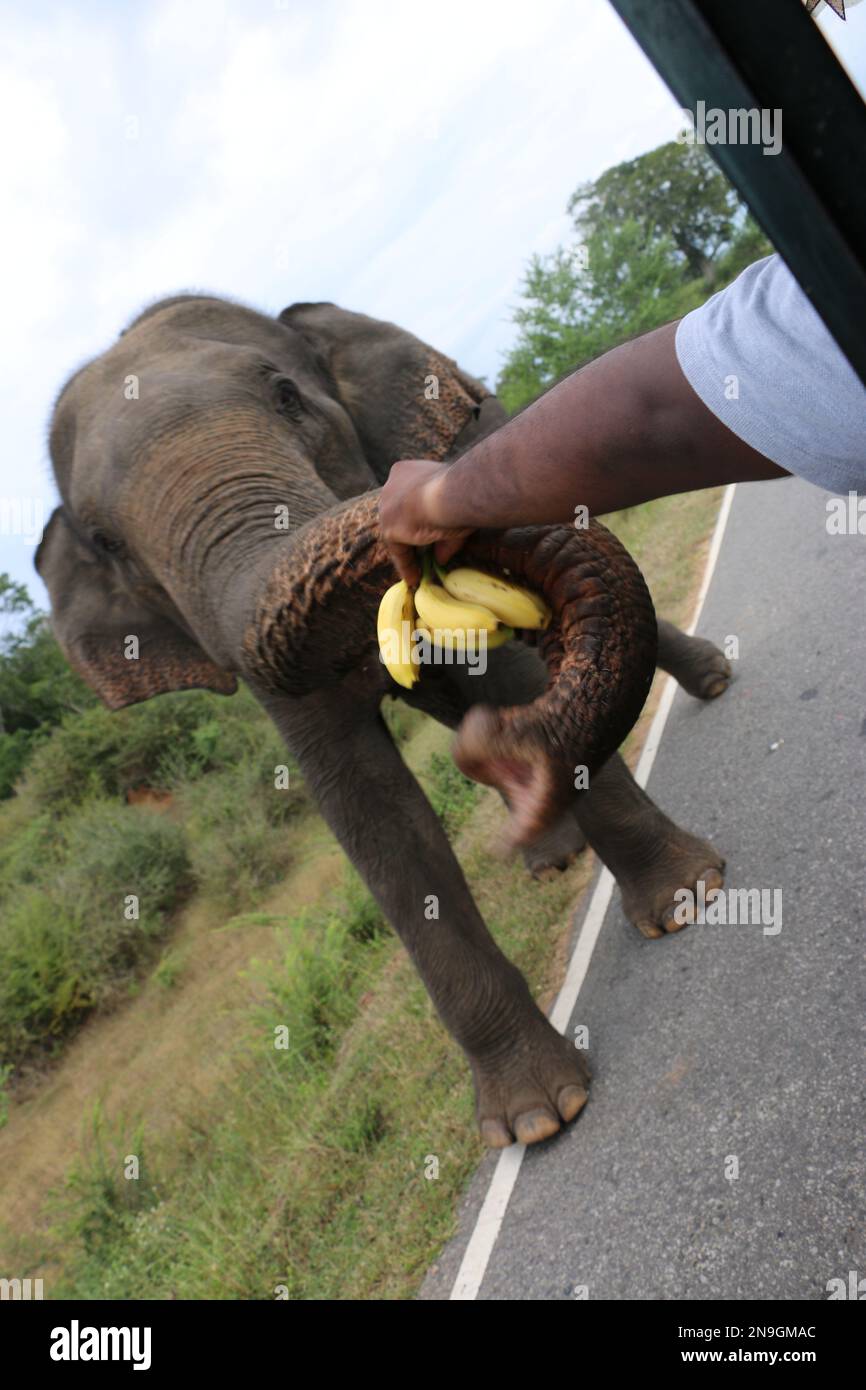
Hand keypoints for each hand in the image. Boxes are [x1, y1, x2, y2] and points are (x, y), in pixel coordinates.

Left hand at [378, 458, 473, 584]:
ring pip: (398, 532)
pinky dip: (406, 564)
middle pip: (400, 513)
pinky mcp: (389, 527)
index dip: (419, 514)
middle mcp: (391, 485)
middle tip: (422, 550)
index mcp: (406, 471)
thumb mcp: (454, 509)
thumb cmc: (460, 492)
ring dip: (408, 550)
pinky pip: (398, 550)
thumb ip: (445, 533)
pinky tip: (414, 578)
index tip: (426, 528)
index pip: (409, 497)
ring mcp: (387, 506)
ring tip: (418, 571)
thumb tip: (441, 557)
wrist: (451, 494)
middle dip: (410, 531)